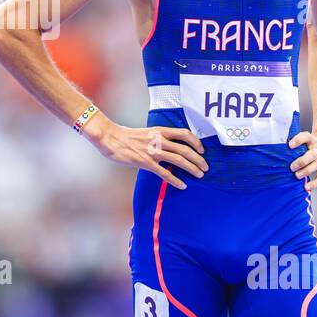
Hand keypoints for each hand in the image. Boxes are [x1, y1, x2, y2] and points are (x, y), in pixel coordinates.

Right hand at [84, 113, 206, 190]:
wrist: (111, 137)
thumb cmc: (127, 136)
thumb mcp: (147, 132)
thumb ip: (159, 138)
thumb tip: (170, 147)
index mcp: (160, 131)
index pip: (184, 134)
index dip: (196, 142)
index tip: (202, 150)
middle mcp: (159, 140)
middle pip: (185, 149)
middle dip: (198, 159)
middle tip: (205, 167)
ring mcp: (153, 151)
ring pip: (178, 160)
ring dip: (192, 168)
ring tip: (199, 175)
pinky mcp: (146, 162)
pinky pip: (164, 173)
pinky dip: (175, 180)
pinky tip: (182, 186)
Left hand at [288, 120, 316, 191]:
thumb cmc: (312, 143)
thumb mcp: (306, 138)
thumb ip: (295, 143)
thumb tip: (279, 149)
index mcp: (313, 139)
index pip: (306, 137)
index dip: (298, 140)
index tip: (290, 145)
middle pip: (313, 154)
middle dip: (302, 161)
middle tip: (292, 167)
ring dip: (307, 171)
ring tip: (297, 176)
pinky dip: (315, 183)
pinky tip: (307, 187)